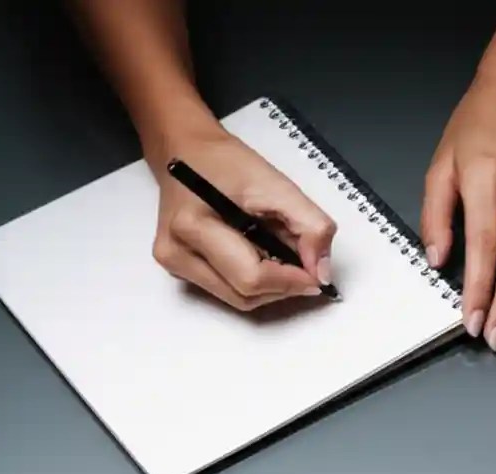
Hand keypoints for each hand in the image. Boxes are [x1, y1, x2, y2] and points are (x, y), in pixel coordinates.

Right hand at [149, 124, 336, 310]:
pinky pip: (227, 291)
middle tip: (302, 261)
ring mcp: (174, 264)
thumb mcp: (277, 185)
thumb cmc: (226, 162)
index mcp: (194, 227)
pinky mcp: (178, 269)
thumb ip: (310, 226)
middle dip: (282, 285)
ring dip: (269, 285)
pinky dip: (253, 280)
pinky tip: (259, 253)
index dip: (290, 282)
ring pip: (238, 300)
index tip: (317, 275)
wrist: (186, 151)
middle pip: (245, 296)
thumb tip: (321, 273)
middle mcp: (175, 253)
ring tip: (277, 251)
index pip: (251, 278)